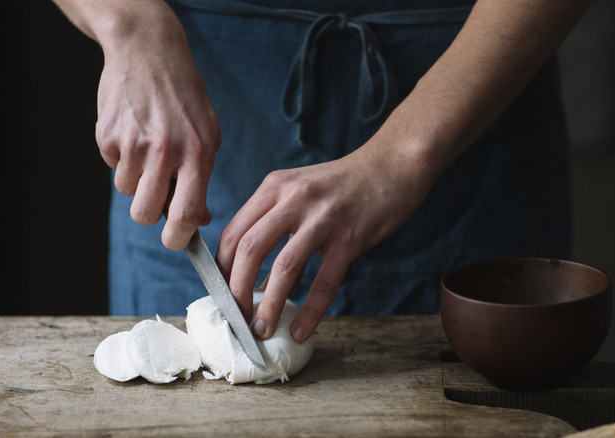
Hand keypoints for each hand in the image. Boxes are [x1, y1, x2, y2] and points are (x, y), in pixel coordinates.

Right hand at [94, 4, 219, 249]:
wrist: (148, 50)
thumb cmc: (184, 97)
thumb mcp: (207, 133)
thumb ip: (202, 178)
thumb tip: (195, 221)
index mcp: (198, 151)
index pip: (185, 214)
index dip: (178, 238)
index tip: (176, 241)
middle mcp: (165, 149)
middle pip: (146, 213)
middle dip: (150, 214)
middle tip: (157, 200)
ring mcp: (132, 142)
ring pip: (128, 191)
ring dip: (137, 179)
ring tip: (148, 148)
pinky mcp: (107, 135)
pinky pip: (113, 167)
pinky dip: (122, 158)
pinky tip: (133, 132)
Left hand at [216, 136, 433, 343]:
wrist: (393, 164)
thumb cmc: (344, 184)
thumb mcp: (300, 192)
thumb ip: (276, 227)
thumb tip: (256, 280)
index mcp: (275, 187)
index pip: (234, 232)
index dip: (221, 269)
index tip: (222, 295)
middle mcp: (294, 198)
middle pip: (249, 249)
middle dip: (236, 291)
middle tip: (236, 318)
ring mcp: (323, 217)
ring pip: (284, 267)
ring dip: (268, 305)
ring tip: (261, 331)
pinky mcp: (351, 237)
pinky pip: (325, 282)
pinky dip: (310, 311)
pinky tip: (302, 330)